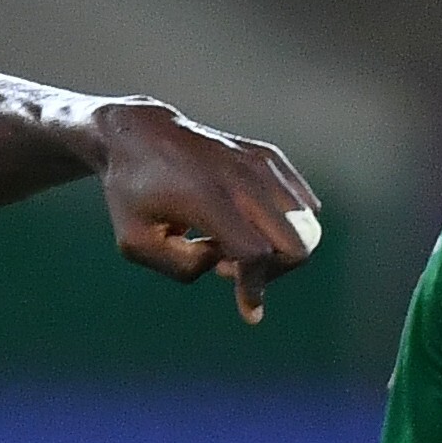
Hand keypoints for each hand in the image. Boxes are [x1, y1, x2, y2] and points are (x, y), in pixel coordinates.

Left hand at [95, 102, 321, 322]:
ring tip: (236, 245)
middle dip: (276, 271)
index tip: (246, 308)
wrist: (138, 134)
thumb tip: (226, 262)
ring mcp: (260, 163)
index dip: (254, 288)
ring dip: (280, 248)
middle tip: (235, 267)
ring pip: (309, 223)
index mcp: (207, 198)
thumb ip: (182, 266)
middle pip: (299, 242)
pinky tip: (249, 226)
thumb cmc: (132, 194)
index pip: (257, 253)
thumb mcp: (136, 243)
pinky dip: (286, 225)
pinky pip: (304, 204)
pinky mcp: (269, 156)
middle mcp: (242, 177)